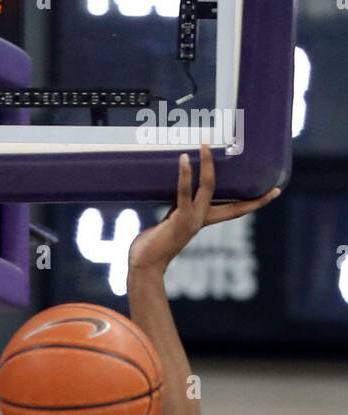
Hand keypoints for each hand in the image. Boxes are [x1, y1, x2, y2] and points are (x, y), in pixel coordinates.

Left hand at [128, 145, 280, 273]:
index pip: (235, 210)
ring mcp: (193, 219)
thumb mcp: (168, 222)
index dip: (254, 202)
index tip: (274, 191)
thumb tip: (172, 189)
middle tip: (274, 184)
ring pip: (208, 188)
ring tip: (206, 144)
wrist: (144, 266)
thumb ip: (174, 207)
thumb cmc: (151, 247)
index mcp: (203, 221)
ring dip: (207, 166)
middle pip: (235, 206)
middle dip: (255, 197)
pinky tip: (184, 159)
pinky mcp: (180, 218)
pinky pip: (185, 193)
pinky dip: (185, 175)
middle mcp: (202, 220)